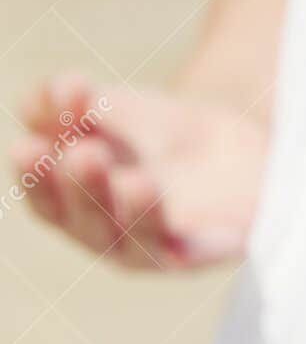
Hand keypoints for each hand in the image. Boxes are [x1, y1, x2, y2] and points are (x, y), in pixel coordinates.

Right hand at [7, 73, 268, 269]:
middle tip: (87, 152)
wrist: (237, 149)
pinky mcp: (198, 254)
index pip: (44, 198)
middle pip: (83, 222)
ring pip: (133, 239)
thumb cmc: (161, 133)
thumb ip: (80, 99)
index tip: (30, 145)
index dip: (34, 176)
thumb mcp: (116, 106)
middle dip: (82, 188)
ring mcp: (150, 248)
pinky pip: (180, 250)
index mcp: (74, 201)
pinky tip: (162, 196)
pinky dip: (169, 226)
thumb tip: (61, 89)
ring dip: (133, 210)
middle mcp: (106, 233)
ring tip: (135, 178)